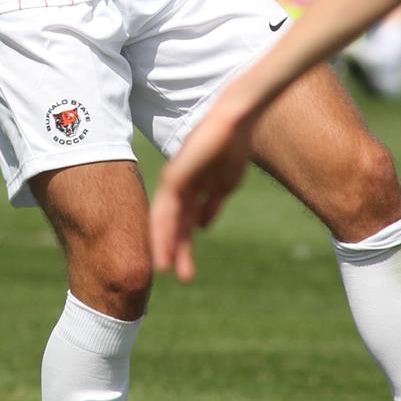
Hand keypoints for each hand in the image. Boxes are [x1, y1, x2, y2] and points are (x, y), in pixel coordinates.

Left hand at [149, 109, 254, 283]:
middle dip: (174, 250)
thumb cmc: (232, 149)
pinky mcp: (174, 176)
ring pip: (164, 219)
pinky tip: (166, 246)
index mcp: (190, 189)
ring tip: (164, 269)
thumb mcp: (224, 185)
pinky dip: (165, 229)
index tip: (183, 270)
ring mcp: (174, 181)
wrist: (235, 124)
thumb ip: (211, 205)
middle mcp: (178, 187)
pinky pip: (167, 209)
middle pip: (173, 224)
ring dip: (165, 244)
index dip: (182, 244)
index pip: (183, 222)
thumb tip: (202, 228)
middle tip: (175, 276)